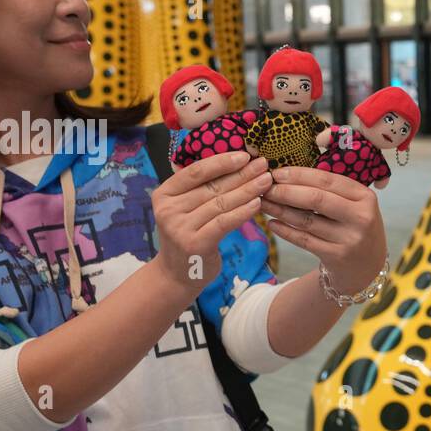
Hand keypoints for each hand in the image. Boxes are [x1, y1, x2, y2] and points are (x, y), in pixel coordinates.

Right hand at [151, 151, 272, 291]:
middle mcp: (168, 209)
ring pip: (220, 203)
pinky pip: (224, 223)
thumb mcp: (185, 209)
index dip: (222, 161)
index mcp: (164, 194)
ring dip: (247, 190)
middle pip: (211, 187)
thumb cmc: (188, 236)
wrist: (177, 275)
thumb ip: (200, 189)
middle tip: (264, 165)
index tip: (245, 155)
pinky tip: (258, 204)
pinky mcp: (195, 244)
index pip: (196, 171)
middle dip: (241, 174)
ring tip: (266, 181)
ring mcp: (179, 227)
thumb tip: (236, 163)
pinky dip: (243, 212)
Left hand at [261, 165, 387, 295]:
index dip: (298, 175)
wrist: (368, 265)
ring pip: (307, 221)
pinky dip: (285, 231)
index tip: (276, 172)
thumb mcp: (354, 204)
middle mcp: (360, 217)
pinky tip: (272, 223)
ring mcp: (349, 239)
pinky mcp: (336, 256)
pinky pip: (304, 240)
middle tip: (266, 188)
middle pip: (316, 199)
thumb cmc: (355, 226)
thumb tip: (289, 174)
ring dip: (280, 210)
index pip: (327, 180)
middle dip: (286, 191)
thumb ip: (331, 190)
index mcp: (365, 197)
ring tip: (263, 204)